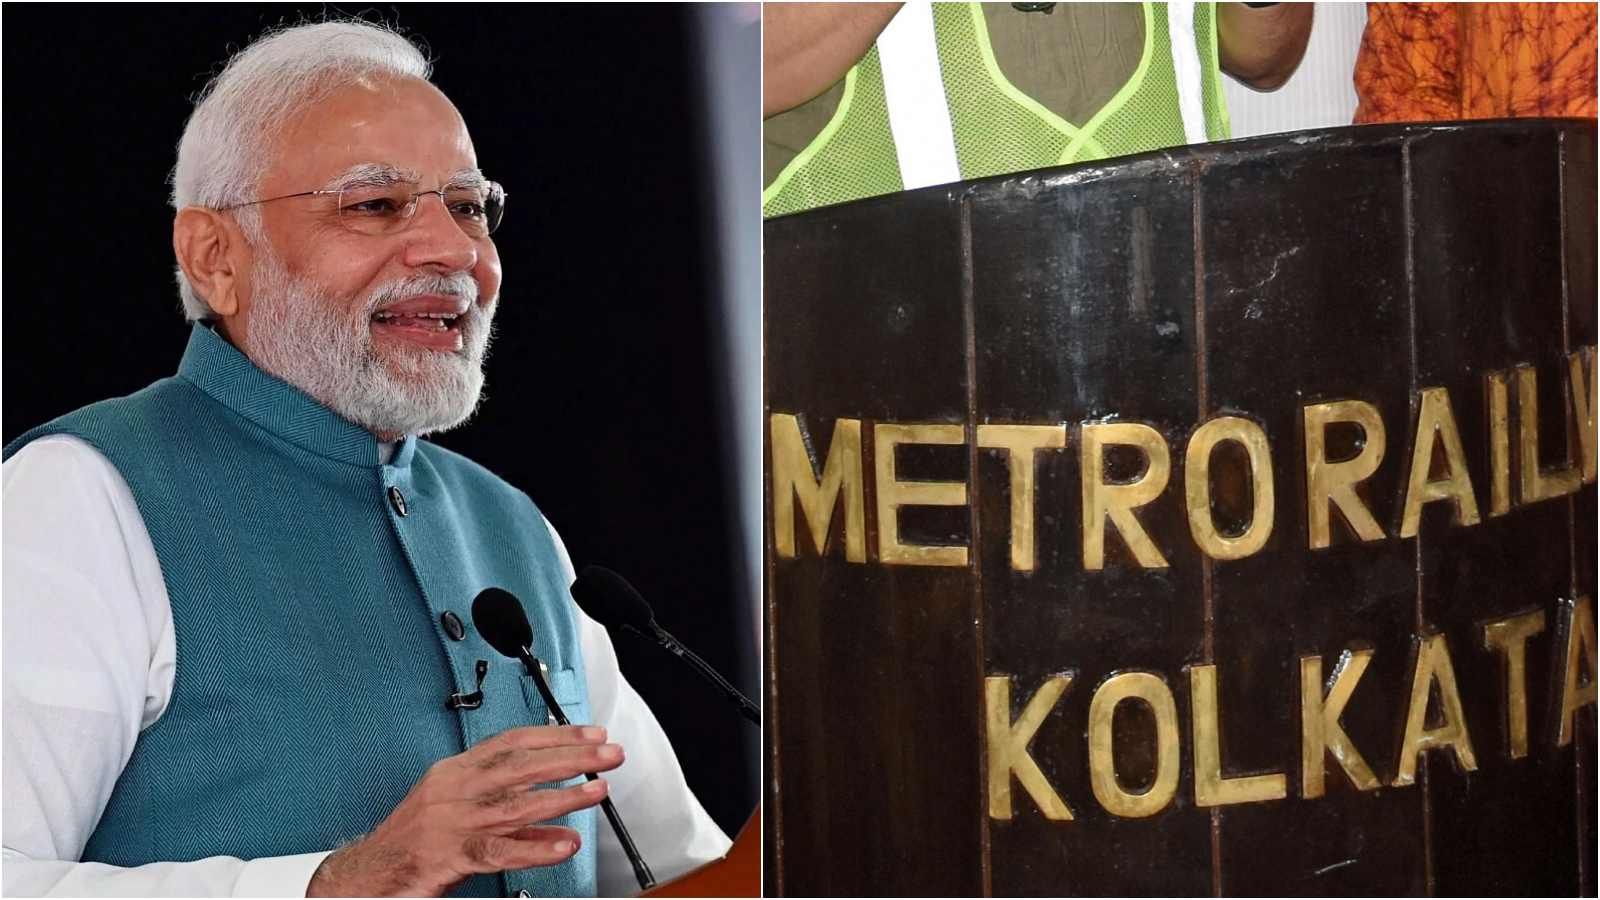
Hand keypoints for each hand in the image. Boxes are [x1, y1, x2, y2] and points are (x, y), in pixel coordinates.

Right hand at [306, 725, 623, 896]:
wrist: (364, 873)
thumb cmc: (410, 839)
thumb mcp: (451, 803)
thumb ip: (497, 797)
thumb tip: (550, 802)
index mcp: (453, 771)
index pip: (511, 742)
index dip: (554, 735)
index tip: (590, 734)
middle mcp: (454, 790)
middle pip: (520, 766)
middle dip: (570, 757)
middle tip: (608, 753)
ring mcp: (451, 823)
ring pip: (516, 805)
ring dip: (563, 797)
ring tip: (598, 791)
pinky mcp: (449, 857)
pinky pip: (500, 851)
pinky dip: (536, 848)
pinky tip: (564, 845)